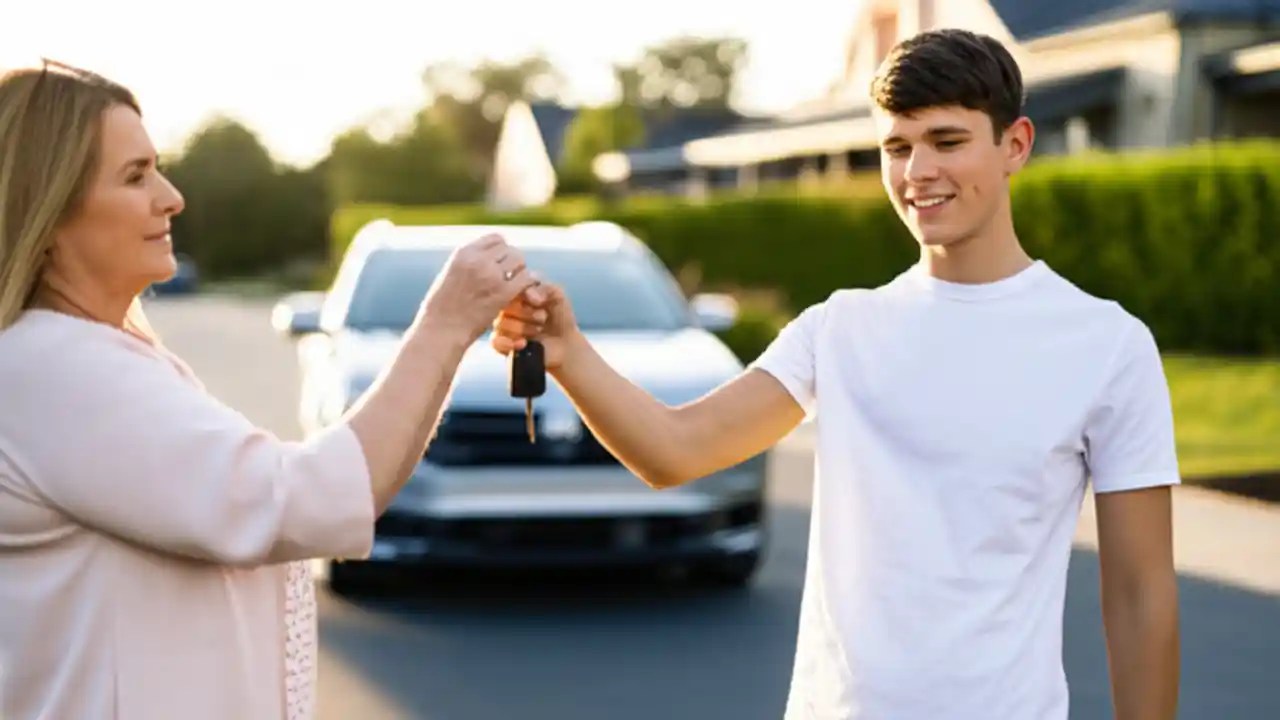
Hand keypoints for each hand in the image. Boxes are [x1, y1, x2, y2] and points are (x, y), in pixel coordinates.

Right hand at [416, 233, 537, 341]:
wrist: (441, 330)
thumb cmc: (442, 309)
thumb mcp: (451, 275)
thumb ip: (469, 263)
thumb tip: (486, 258)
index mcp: (464, 253)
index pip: (496, 239)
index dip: (503, 251)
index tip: (502, 264)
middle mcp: (478, 260)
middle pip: (510, 249)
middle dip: (513, 262)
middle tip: (511, 277)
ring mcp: (491, 276)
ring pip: (519, 261)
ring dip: (520, 272)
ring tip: (515, 286)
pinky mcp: (502, 293)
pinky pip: (525, 279)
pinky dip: (527, 285)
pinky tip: (522, 295)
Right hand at [490, 281, 580, 370]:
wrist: (565, 343)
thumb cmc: (560, 316)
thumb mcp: (556, 295)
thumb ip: (543, 288)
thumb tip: (530, 295)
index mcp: (515, 292)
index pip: (507, 287)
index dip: (524, 296)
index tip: (540, 302)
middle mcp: (505, 307)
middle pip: (502, 306)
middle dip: (526, 313)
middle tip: (543, 318)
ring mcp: (502, 326)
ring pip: (500, 323)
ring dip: (522, 328)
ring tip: (539, 330)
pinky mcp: (503, 345)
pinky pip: (495, 341)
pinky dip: (509, 343)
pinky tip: (524, 343)